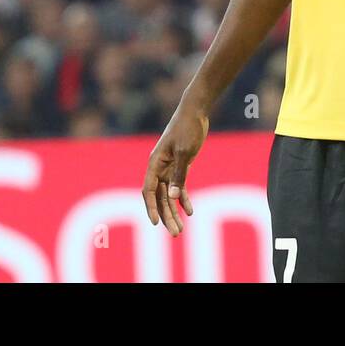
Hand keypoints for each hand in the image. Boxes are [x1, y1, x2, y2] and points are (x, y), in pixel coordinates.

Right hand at [142, 103, 208, 235]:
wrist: (195, 111)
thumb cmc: (187, 128)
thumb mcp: (185, 152)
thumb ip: (180, 174)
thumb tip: (174, 196)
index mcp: (155, 162)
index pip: (149, 190)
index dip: (151, 207)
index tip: (155, 223)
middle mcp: (159, 167)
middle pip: (159, 197)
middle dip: (166, 216)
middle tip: (175, 234)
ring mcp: (169, 167)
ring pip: (168, 195)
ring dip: (174, 212)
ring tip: (180, 229)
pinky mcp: (180, 166)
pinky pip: (179, 187)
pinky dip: (183, 199)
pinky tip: (189, 211)